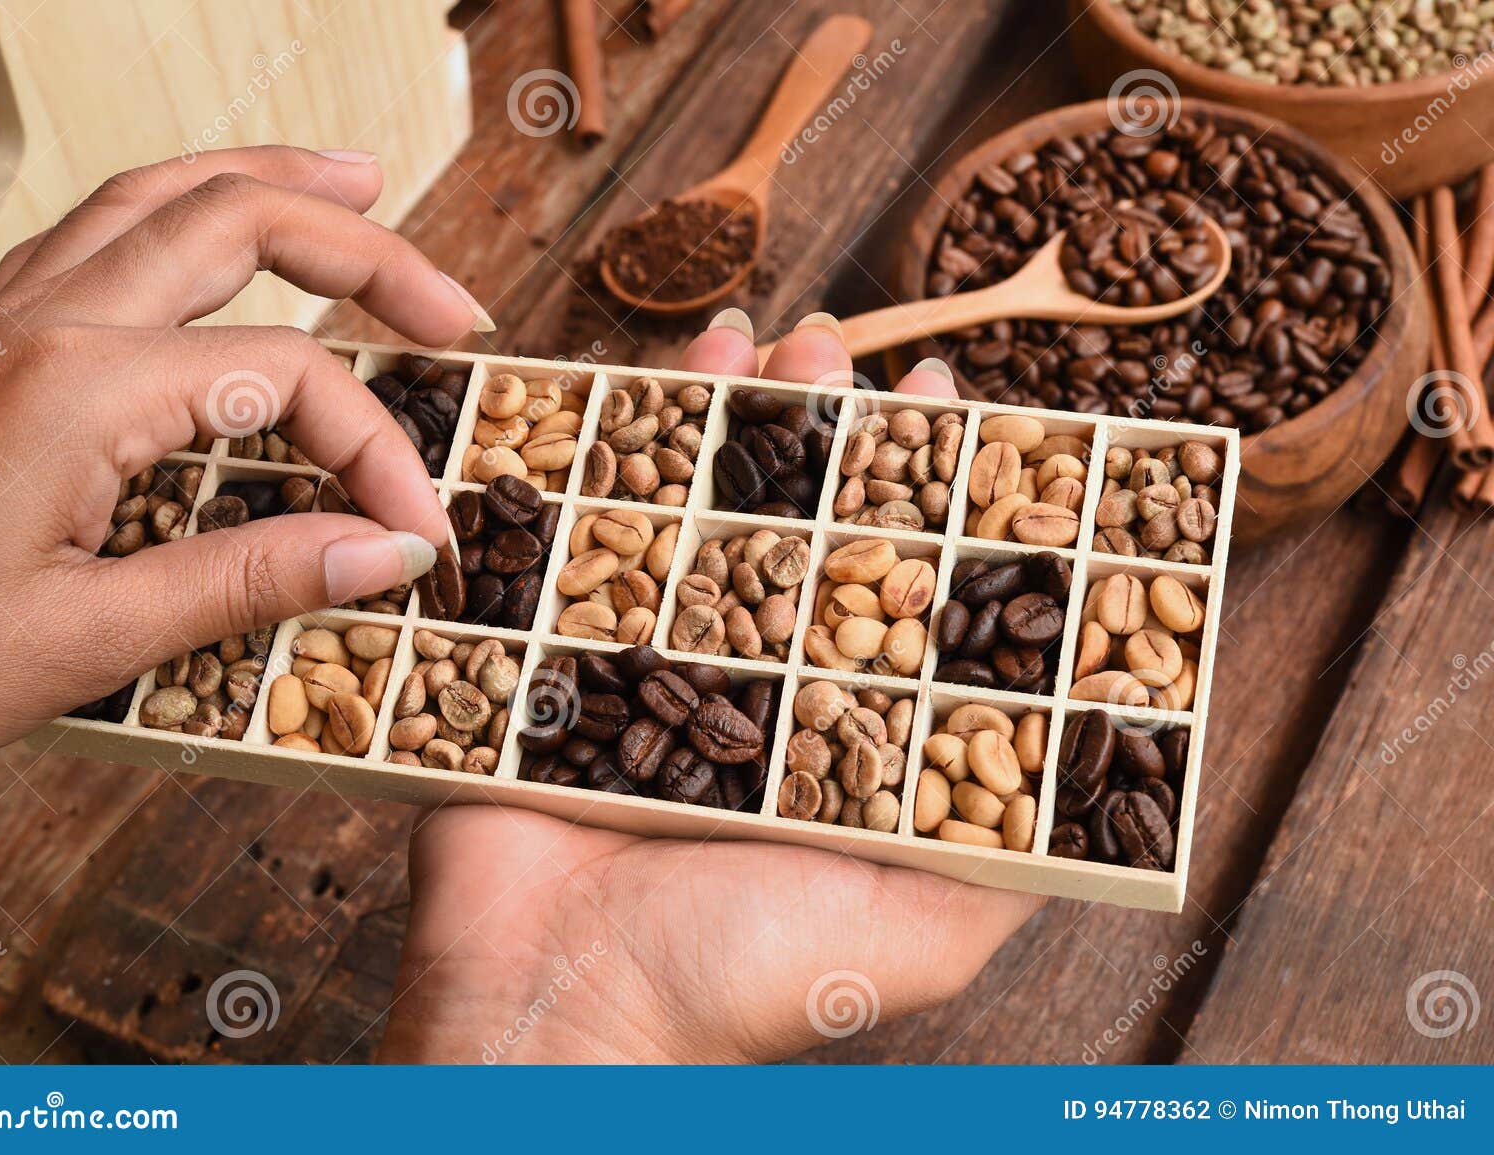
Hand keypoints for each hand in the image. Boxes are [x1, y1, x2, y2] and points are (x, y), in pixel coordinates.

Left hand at [0, 146, 488, 767]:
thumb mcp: (88, 639)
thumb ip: (248, 580)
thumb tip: (382, 549)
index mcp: (82, 386)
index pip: (288, 377)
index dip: (376, 450)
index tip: (416, 531)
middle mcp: (48, 321)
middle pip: (240, 223)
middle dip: (367, 252)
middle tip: (452, 309)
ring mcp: (10, 317)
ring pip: (162, 193)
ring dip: (273, 183)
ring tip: (360, 187)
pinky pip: (100, 226)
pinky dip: (182, 205)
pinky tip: (210, 228)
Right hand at [378, 315, 1041, 1063]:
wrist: (554, 1006)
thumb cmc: (742, 976)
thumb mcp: (921, 928)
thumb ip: (1011, 850)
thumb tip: (1110, 760)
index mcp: (832, 729)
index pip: (895, 581)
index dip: (931, 491)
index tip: (959, 406)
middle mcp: (747, 682)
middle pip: (796, 522)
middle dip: (826, 428)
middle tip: (844, 347)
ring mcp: (647, 659)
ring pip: (699, 508)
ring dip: (729, 415)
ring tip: (762, 337)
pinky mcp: (550, 652)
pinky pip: (583, 535)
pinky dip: (608, 455)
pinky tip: (644, 387)